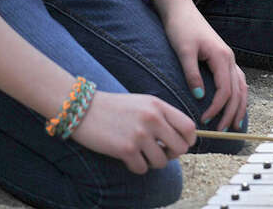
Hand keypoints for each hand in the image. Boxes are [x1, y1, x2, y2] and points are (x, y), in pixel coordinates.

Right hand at [70, 90, 195, 173]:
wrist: (83, 109)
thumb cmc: (114, 107)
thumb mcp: (143, 103)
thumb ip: (162, 116)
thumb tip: (180, 138)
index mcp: (158, 106)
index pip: (189, 127)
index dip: (188, 140)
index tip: (181, 144)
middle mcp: (152, 119)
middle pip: (180, 148)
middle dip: (172, 154)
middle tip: (159, 151)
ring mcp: (139, 134)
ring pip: (162, 162)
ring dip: (153, 162)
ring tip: (141, 153)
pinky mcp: (125, 149)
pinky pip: (143, 168)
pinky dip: (136, 166)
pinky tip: (127, 157)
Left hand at [155, 0, 246, 131]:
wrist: (181, 10)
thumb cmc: (181, 28)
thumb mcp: (183, 51)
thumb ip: (191, 74)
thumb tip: (198, 96)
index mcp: (221, 57)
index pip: (225, 89)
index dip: (217, 107)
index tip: (205, 120)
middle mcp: (229, 58)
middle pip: (237, 91)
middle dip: (232, 113)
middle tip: (221, 131)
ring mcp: (228, 58)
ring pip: (241, 86)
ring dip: (239, 106)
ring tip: (234, 125)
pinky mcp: (223, 58)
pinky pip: (237, 80)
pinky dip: (238, 95)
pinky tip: (234, 105)